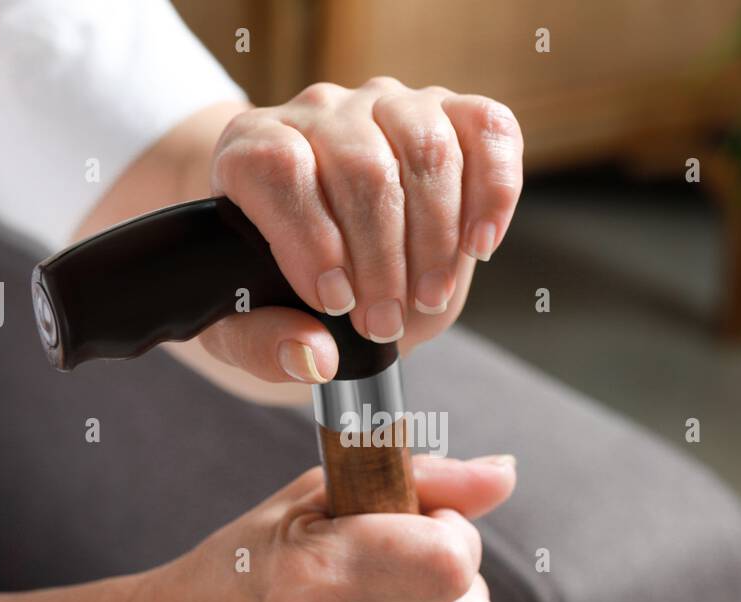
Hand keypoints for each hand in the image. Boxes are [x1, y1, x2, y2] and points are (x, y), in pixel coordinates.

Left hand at [203, 77, 523, 383]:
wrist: (329, 256)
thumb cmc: (279, 283)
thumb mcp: (246, 326)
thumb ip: (261, 345)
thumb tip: (311, 356)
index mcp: (251, 149)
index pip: (278, 167)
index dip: (311, 238)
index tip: (335, 301)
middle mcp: (320, 112)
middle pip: (362, 166)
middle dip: (381, 261)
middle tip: (383, 323)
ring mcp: (390, 106)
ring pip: (425, 149)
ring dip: (435, 240)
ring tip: (427, 298)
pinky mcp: (452, 114)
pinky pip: (487, 130)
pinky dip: (494, 193)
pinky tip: (479, 246)